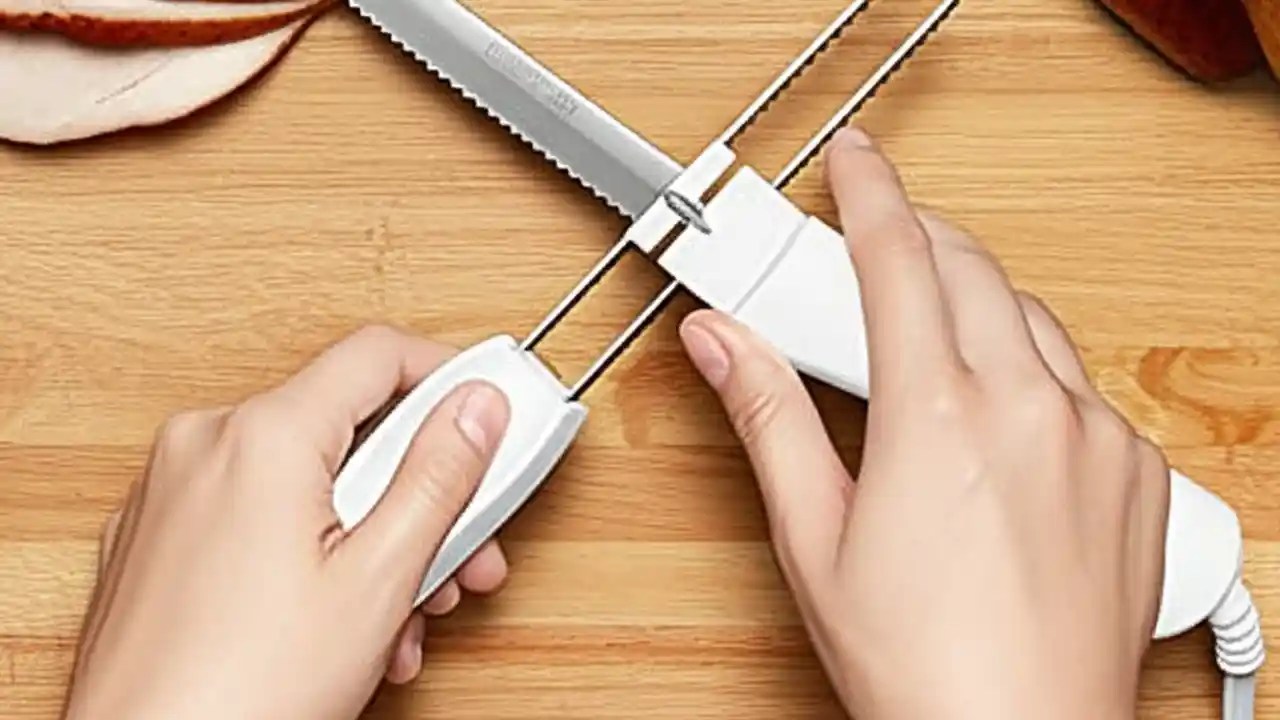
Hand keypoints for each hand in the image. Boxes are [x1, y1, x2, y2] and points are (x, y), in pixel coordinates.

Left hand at [62, 326, 511, 719]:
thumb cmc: (242, 695)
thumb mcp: (379, 579)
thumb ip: (438, 476)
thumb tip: (477, 409)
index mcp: (262, 435)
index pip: (378, 355)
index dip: (449, 377)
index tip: (491, 413)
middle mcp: (206, 444)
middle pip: (348, 430)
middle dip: (421, 489)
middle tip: (467, 545)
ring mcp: (172, 492)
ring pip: (307, 480)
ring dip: (373, 535)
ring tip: (404, 611)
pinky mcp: (156, 539)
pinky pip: (257, 515)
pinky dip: (313, 551)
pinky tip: (343, 619)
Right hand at [678, 129, 1170, 719]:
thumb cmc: (917, 663)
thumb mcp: (814, 536)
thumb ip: (767, 418)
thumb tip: (719, 343)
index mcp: (937, 414)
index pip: (897, 259)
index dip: (869, 192)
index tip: (856, 160)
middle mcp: (1027, 407)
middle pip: (969, 268)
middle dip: (919, 238)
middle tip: (873, 253)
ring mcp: (1092, 436)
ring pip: (1029, 318)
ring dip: (975, 301)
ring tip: (929, 339)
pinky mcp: (1134, 471)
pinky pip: (1079, 382)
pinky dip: (1031, 369)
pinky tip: (998, 416)